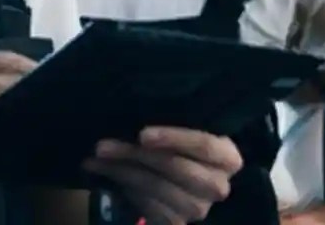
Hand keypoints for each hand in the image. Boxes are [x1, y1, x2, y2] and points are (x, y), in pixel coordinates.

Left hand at [83, 127, 243, 224]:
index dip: (173, 138)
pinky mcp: (177, 223)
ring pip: (155, 187)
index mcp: (228, 157)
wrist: (181, 181)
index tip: (142, 133)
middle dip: (135, 155)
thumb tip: (132, 111)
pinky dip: (121, 187)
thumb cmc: (182, 147)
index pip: (204, 145)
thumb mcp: (184, 133)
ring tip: (96, 157)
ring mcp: (199, 209)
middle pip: (175, 167)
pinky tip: (106, 173)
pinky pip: (146, 205)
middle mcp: (219, 186)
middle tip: (103, 145)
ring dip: (120, 171)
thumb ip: (173, 124)